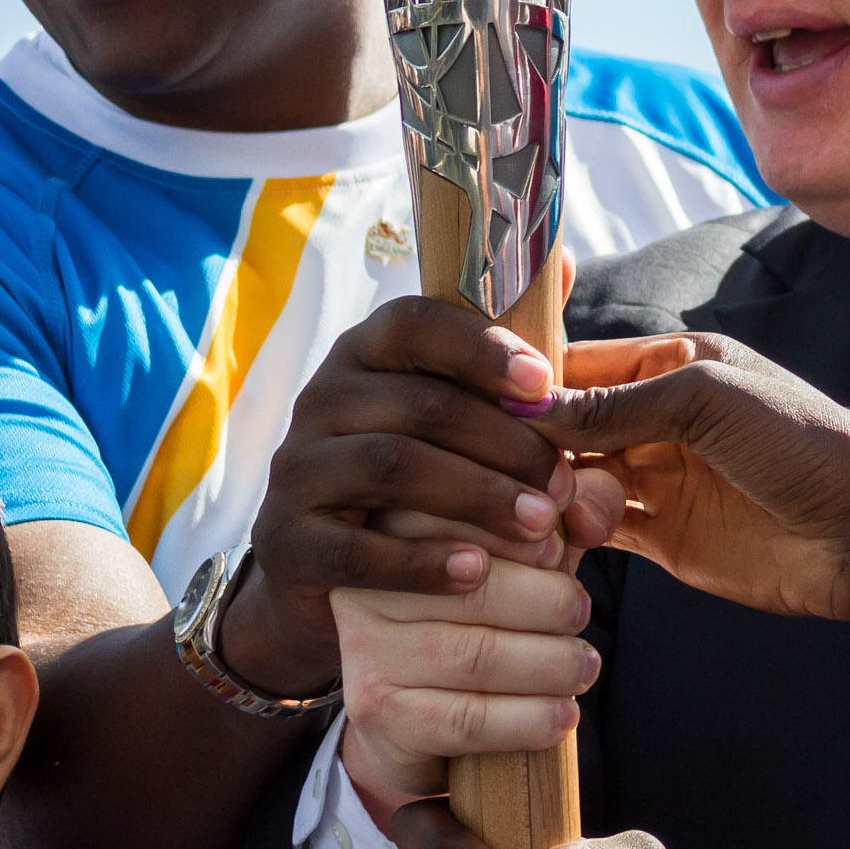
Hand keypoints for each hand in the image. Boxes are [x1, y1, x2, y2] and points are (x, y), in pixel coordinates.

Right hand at [234, 299, 614, 701]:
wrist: (326, 587)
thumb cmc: (422, 489)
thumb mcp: (465, 422)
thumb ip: (510, 361)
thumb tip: (559, 261)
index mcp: (367, 357)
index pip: (415, 323)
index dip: (482, 347)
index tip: (545, 381)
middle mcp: (322, 400)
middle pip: (419, 403)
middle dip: (505, 442)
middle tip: (564, 482)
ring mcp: (295, 470)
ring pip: (391, 465)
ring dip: (477, 496)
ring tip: (540, 527)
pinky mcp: (285, 541)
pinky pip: (354, 548)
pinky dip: (422, 561)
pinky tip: (477, 573)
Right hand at [332, 531, 601, 811]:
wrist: (417, 712)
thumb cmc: (486, 611)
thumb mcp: (528, 548)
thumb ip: (568, 508)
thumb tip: (584, 509)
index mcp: (393, 519)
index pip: (464, 509)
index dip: (523, 527)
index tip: (559, 546)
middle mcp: (367, 577)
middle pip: (477, 584)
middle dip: (548, 599)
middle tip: (580, 612)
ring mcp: (364, 646)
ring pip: (479, 654)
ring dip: (551, 663)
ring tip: (584, 666)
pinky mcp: (377, 709)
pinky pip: (468, 717)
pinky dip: (528, 718)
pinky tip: (563, 715)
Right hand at [531, 331, 849, 623]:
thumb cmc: (803, 445)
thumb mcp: (708, 400)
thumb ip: (619, 402)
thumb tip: (532, 406)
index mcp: (678, 365)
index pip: (584, 364)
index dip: (533, 380)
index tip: (479, 396)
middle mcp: (663, 419)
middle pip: (572, 425)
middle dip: (536, 443)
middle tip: (506, 465)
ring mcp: (662, 480)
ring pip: (578, 479)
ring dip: (552, 490)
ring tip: (542, 505)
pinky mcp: (665, 538)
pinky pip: (599, 531)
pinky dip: (570, 533)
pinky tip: (551, 536)